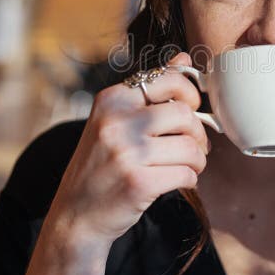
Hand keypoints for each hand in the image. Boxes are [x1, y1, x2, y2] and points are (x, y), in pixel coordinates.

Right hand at [46, 52, 209, 244]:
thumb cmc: (101, 165)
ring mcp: (126, 152)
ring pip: (190, 146)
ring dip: (197, 160)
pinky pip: (187, 174)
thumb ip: (150, 90)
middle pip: (185, 113)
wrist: (76, 215)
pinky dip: (190, 179)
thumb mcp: (116, 120)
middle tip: (194, 146)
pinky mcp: (138, 183)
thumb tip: (184, 59)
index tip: (191, 109)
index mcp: (112, 99)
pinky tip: (177, 181)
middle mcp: (116, 121)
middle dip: (198, 132)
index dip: (190, 94)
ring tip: (188, 165)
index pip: (169, 80)